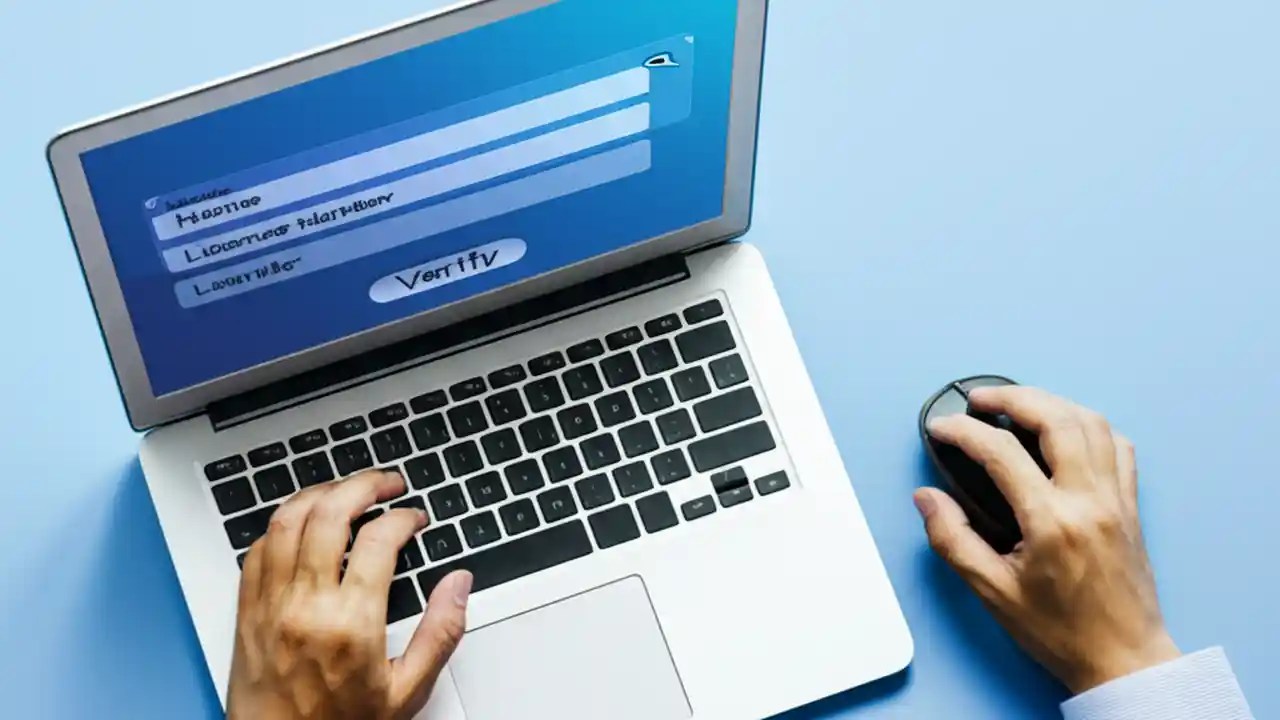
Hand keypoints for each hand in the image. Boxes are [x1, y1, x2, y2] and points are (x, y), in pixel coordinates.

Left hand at [229, 469, 473, 719]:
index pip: (379, 539)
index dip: (404, 517)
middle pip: (330, 513)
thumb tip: (458, 585)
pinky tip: (302, 524)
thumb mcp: (407, 691)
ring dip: (319, 493)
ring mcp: (270, 604)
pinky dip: (282, 525)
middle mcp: (305, 605)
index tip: (415, 518)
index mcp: (350, 624)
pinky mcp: (246, 611)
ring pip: (287, 520)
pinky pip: (257, 548)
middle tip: (386, 483)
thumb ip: (440, 633)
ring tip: (344, 490)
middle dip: (364, 485)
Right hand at [917, 386, 1179, 692]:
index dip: (963, 431)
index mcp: (1051, 522)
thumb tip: (927, 498)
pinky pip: (1119, 446)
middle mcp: (1089, 500)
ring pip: (1092, 422)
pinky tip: (1067, 429)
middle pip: (1055, 418)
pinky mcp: (1131, 505)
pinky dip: (1090, 425)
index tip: (941, 428)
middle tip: (979, 399)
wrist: (1124, 660)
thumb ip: (953, 540)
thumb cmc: (1060, 633)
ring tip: (1018, 404)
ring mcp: (1116, 499)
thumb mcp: (993, 592)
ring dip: (1051, 402)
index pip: (1001, 452)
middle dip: (1012, 397)